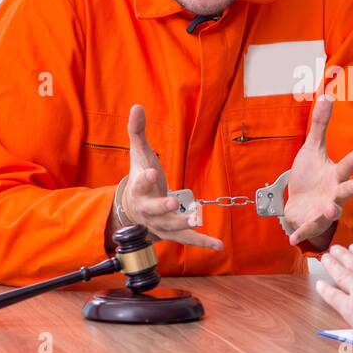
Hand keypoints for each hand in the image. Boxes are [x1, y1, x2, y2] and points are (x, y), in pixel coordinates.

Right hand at [121, 104, 222, 250]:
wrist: (134, 209)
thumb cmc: (139, 178)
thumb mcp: (139, 154)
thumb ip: (138, 132)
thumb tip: (136, 107)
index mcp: (138, 189)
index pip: (140, 183)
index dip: (145, 178)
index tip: (150, 171)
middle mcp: (148, 210)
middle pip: (154, 210)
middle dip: (164, 207)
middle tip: (174, 203)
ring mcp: (160, 224)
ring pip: (170, 227)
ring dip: (183, 225)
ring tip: (195, 221)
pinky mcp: (172, 233)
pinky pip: (187, 240)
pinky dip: (203, 243)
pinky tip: (219, 246)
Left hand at [282, 95, 352, 245]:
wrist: (300, 203)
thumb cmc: (310, 176)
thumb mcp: (313, 148)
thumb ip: (320, 125)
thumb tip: (327, 95)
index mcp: (335, 176)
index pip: (344, 167)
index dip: (350, 162)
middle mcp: (333, 195)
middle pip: (344, 192)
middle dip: (350, 189)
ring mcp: (322, 211)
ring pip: (330, 212)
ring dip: (331, 212)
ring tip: (332, 210)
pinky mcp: (309, 223)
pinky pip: (306, 229)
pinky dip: (300, 234)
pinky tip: (293, 239)